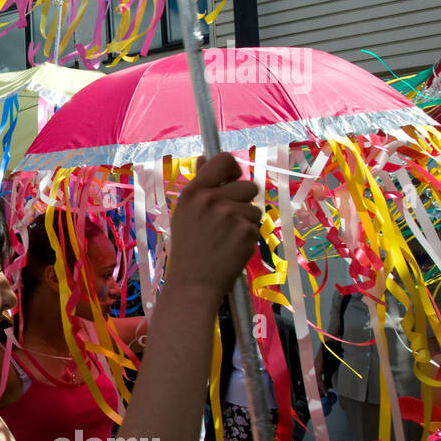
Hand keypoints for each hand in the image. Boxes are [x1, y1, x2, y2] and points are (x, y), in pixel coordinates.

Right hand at [166, 153, 260, 297]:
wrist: (193, 282)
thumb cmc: (187, 247)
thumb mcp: (184, 212)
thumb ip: (199, 184)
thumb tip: (205, 157)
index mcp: (194, 192)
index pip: (223, 160)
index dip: (233, 168)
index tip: (232, 179)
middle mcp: (212, 200)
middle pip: (248, 185)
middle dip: (243, 201)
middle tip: (227, 220)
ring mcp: (231, 216)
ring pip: (255, 209)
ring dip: (246, 221)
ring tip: (227, 237)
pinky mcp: (246, 232)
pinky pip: (256, 227)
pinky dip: (248, 238)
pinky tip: (231, 249)